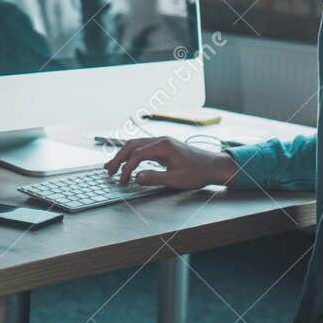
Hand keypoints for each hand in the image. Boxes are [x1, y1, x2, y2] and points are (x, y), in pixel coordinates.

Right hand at [104, 136, 237, 189]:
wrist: (213, 166)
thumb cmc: (198, 172)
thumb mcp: (176, 179)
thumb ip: (154, 178)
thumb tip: (135, 178)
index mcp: (163, 145)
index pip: (137, 155)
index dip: (127, 168)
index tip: (122, 181)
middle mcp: (161, 140)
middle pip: (132, 145)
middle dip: (118, 158)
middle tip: (108, 172)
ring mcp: (162, 142)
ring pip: (136, 145)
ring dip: (123, 155)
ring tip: (111, 166)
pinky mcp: (164, 147)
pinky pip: (143, 148)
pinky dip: (132, 155)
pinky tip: (127, 162)